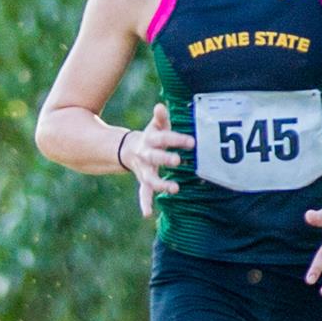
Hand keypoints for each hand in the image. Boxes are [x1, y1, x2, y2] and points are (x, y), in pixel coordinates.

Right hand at [123, 102, 194, 217]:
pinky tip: (147, 214)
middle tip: (178, 160)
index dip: (176, 139)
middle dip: (165, 159)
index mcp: (150, 140)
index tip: (191, 142)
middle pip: (154, 157)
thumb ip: (160, 117)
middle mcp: (145, 155)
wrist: (130, 150)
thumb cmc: (152, 137)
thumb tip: (160, 106)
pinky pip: (143, 193)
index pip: (164, 138)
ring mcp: (144, 170)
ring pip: (150, 178)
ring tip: (174, 188)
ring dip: (160, 184)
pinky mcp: (144, 180)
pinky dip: (145, 203)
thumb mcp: (156, 126)